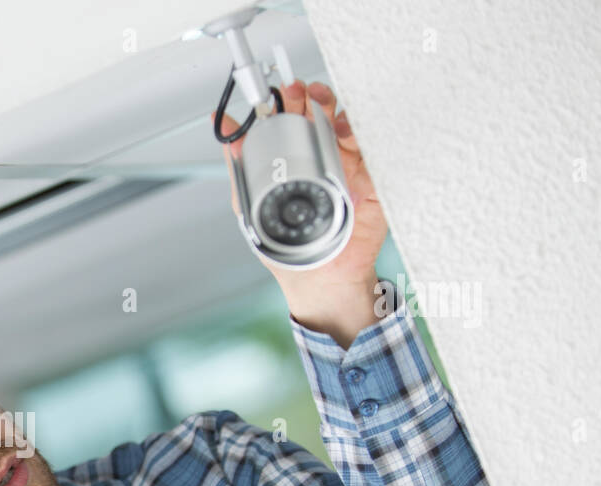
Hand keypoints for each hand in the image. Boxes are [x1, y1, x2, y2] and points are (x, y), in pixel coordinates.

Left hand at [215, 79, 389, 340]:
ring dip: (337, 112)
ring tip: (323, 112)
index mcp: (297, 157)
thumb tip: (225, 131)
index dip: (290, 99)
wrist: (320, 278)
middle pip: (323, 112)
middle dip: (312, 96)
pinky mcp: (372, 181)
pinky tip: (349, 134)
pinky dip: (364, 136)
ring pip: (350, 124)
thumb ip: (240, 167)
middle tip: (300, 93)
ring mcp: (350, 166)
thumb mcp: (251, 203)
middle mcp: (324, 156)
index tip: (281, 91)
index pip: (295, 116)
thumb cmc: (287, 245)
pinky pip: (374, 150)